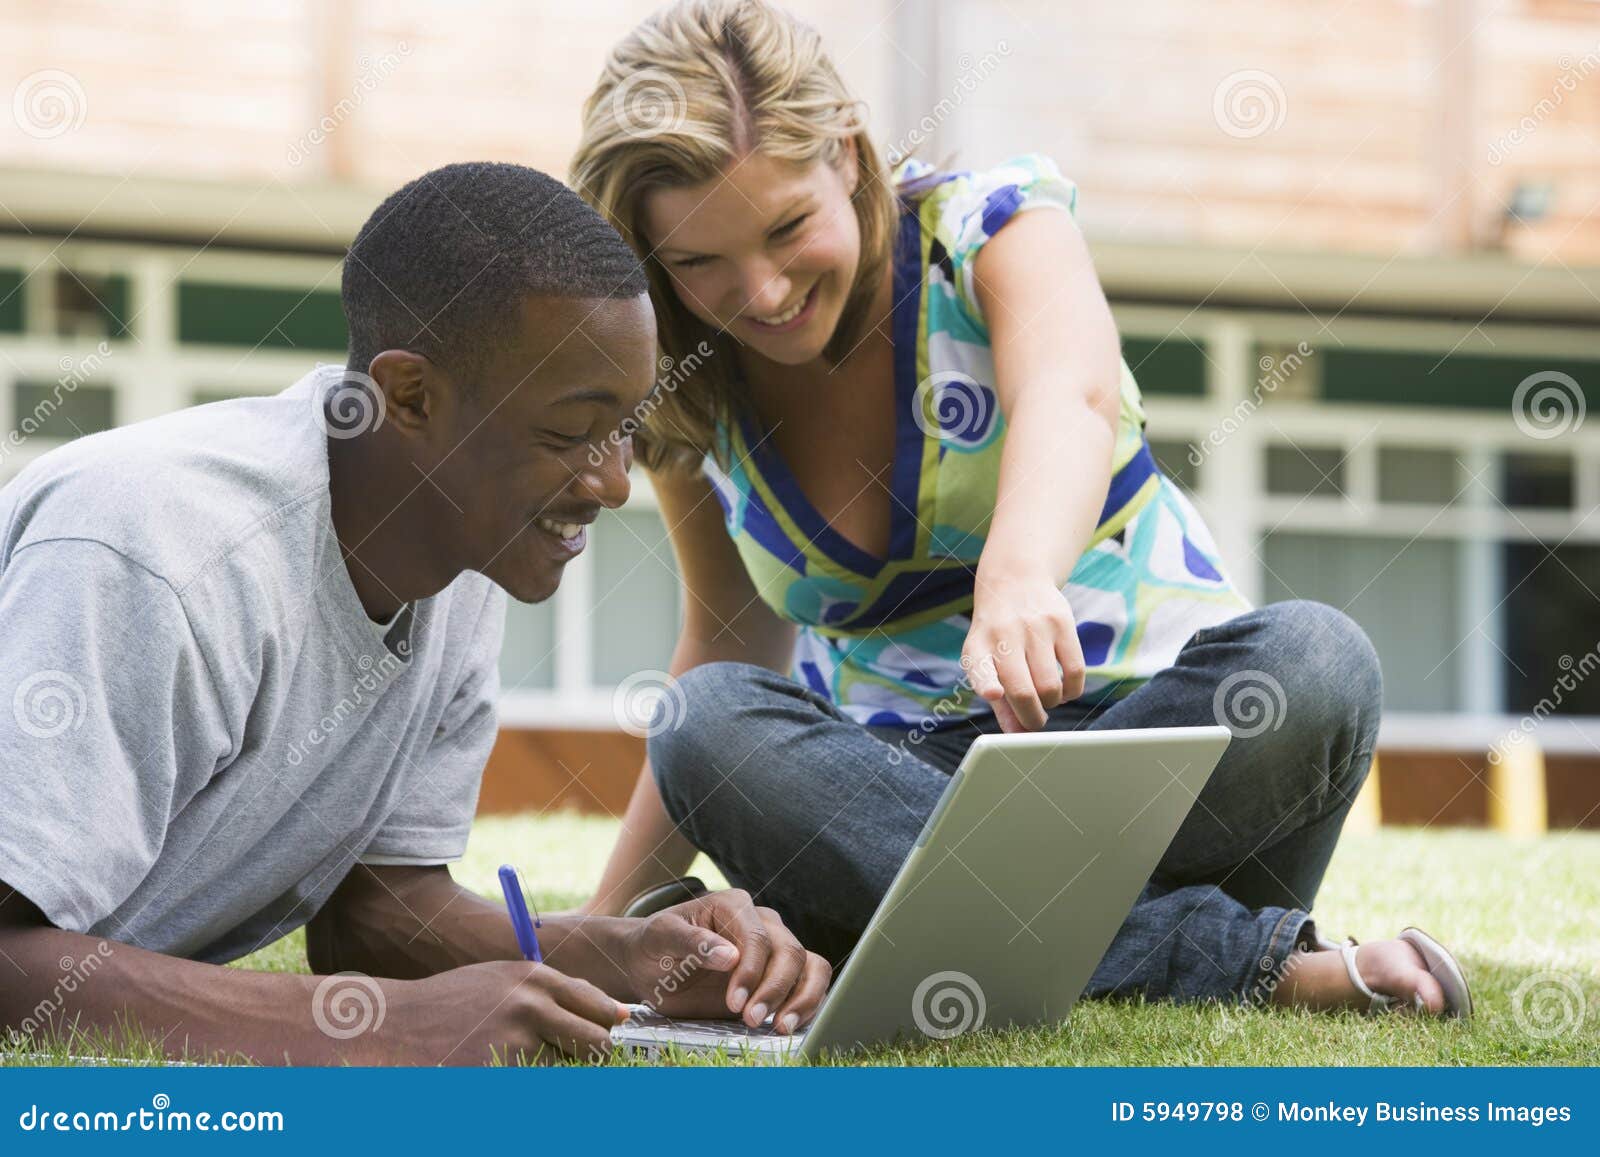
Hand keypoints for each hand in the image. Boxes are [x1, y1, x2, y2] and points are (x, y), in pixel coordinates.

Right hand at [389, 960, 629, 1065]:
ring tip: (516, 1063)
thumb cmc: (452, 1004)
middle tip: (569, 1062)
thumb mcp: (504, 981)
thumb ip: (555, 993)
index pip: (601, 1009)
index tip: (606, 1041)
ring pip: (567, 1073)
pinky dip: (530, 1086)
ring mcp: (516, 1046)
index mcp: (536, 980)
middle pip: (597, 1045)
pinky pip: (538, 1088)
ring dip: (554, 1075)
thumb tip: (615, 1011)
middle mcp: (532, 1008)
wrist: (393, 1027)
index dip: (607, 1029)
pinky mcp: (501, 1078)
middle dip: (591, 1059)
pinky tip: (500, 1074)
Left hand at [620, 889, 830, 1033]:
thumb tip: (730, 957)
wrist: (649, 965)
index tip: (735, 1003)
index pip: (758, 937)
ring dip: (801, 999)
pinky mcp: (778, 974)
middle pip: (789, 952)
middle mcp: (761, 922)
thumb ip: (692, 942)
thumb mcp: (661, 937)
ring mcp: (773, 947)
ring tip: (782, 1027)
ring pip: (809, 965)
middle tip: (751, 1020)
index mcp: (733, 906)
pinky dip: (808, 1004)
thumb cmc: (653, 945)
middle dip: (775, 990)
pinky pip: (810, 982)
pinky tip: (788, 1025)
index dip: (752, 972)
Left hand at [964, 567, 1085, 731]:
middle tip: (1036, 722)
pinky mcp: (1062, 622)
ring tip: (1047, 699)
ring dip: (1052, 704)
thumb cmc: (996, 634)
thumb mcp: (986, 659)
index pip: (979, 666)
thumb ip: (1000, 699)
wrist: (1014, 580)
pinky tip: (1063, 690)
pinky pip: (1075, 672)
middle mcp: (1004, 635)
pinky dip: (1072, 691)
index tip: (994, 693)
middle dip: (1032, 718)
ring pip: (1051, 687)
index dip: (987, 682)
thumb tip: (1018, 735)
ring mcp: (1034, 627)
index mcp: (977, 646)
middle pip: (1023, 691)